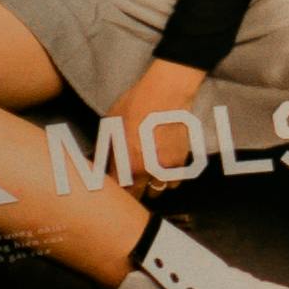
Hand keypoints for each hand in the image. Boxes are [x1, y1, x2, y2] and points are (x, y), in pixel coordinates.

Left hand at [107, 52, 219, 188]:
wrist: (166, 93)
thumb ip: (109, 150)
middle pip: (138, 195)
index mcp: (127, 164)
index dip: (115, 188)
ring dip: (153, 185)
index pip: (119, 190)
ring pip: (159, 190)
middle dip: (132, 190)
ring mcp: (168, 167)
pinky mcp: (183, 160)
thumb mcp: (112, 125)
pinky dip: (169, 177)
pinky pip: (175, 180)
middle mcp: (148, 171)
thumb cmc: (136, 104)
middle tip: (130, 181)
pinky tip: (164, 166)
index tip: (115, 184)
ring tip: (149, 174)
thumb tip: (105, 164)